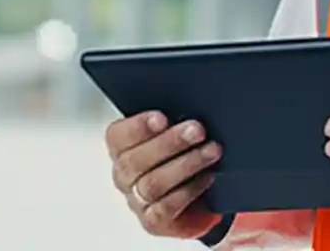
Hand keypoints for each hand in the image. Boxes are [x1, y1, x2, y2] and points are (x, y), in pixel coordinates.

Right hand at [105, 111, 224, 239]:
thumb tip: (191, 109)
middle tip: (197, 130)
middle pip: (137, 160)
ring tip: (211, 151)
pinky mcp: (153, 220)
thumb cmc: (179, 159)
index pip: (118, 136)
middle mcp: (125, 175)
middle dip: (170, 142)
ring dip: (186, 164)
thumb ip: (173, 122)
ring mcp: (136, 200)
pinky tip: (207, 177)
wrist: (192, 201)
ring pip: (153, 183)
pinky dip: (190, 189)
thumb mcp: (173, 136)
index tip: (162, 117)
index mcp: (122, 149)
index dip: (138, 127)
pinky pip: (167, 206)